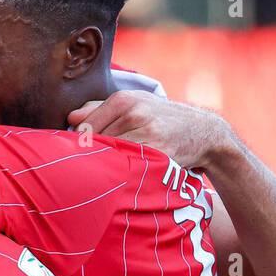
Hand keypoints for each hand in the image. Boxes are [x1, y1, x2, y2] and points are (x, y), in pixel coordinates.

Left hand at [67, 91, 236, 171]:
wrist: (203, 132)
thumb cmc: (161, 119)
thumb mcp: (134, 104)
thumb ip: (99, 109)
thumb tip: (71, 118)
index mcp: (123, 100)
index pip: (85, 128)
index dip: (80, 146)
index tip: (81, 156)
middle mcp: (134, 113)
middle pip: (97, 143)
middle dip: (93, 158)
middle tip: (91, 169)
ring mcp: (147, 133)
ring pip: (112, 156)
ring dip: (108, 167)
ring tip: (111, 172)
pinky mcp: (159, 153)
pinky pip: (131, 167)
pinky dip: (125, 173)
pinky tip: (128, 175)